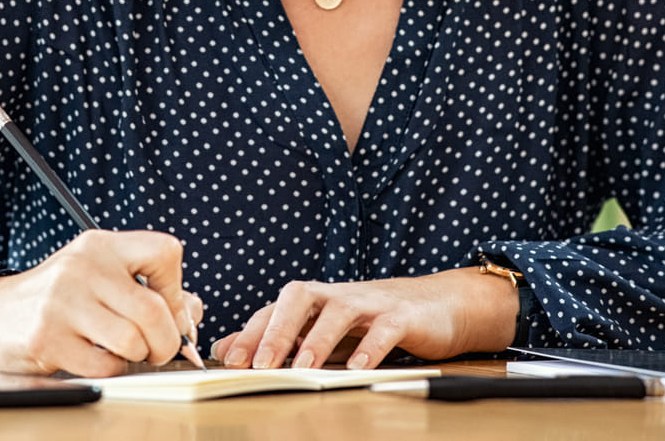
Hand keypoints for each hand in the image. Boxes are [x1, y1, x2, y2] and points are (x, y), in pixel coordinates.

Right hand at [0, 229, 203, 376]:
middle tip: (159, 350)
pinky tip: (97, 360)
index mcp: (101, 245)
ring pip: (132, 340)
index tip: (170, 308)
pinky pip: (104, 365)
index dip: (178, 289)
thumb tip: (193, 314)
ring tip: (125, 353)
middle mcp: (83, 266)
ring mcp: (63, 301)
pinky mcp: (47, 337)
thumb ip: (151, 290)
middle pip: (154, 309)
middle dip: (166, 341)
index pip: (166, 252)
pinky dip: (111, 370)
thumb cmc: (59, 299)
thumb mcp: (101, 279)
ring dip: (138, 357)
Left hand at [209, 268, 514, 370]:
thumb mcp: (325, 330)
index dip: (251, 331)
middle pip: (300, 296)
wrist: (439, 305)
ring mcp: (372, 302)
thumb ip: (281, 338)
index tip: (229, 360)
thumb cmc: (375, 320)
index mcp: (318, 299)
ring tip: (302, 368)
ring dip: (317, 339)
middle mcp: (340, 294)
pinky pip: (384, 327)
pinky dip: (370, 348)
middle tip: (260, 363)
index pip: (276, 308)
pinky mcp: (404, 315)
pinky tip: (357, 369)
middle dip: (277, 329)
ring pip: (339, 310)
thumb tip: (226, 347)